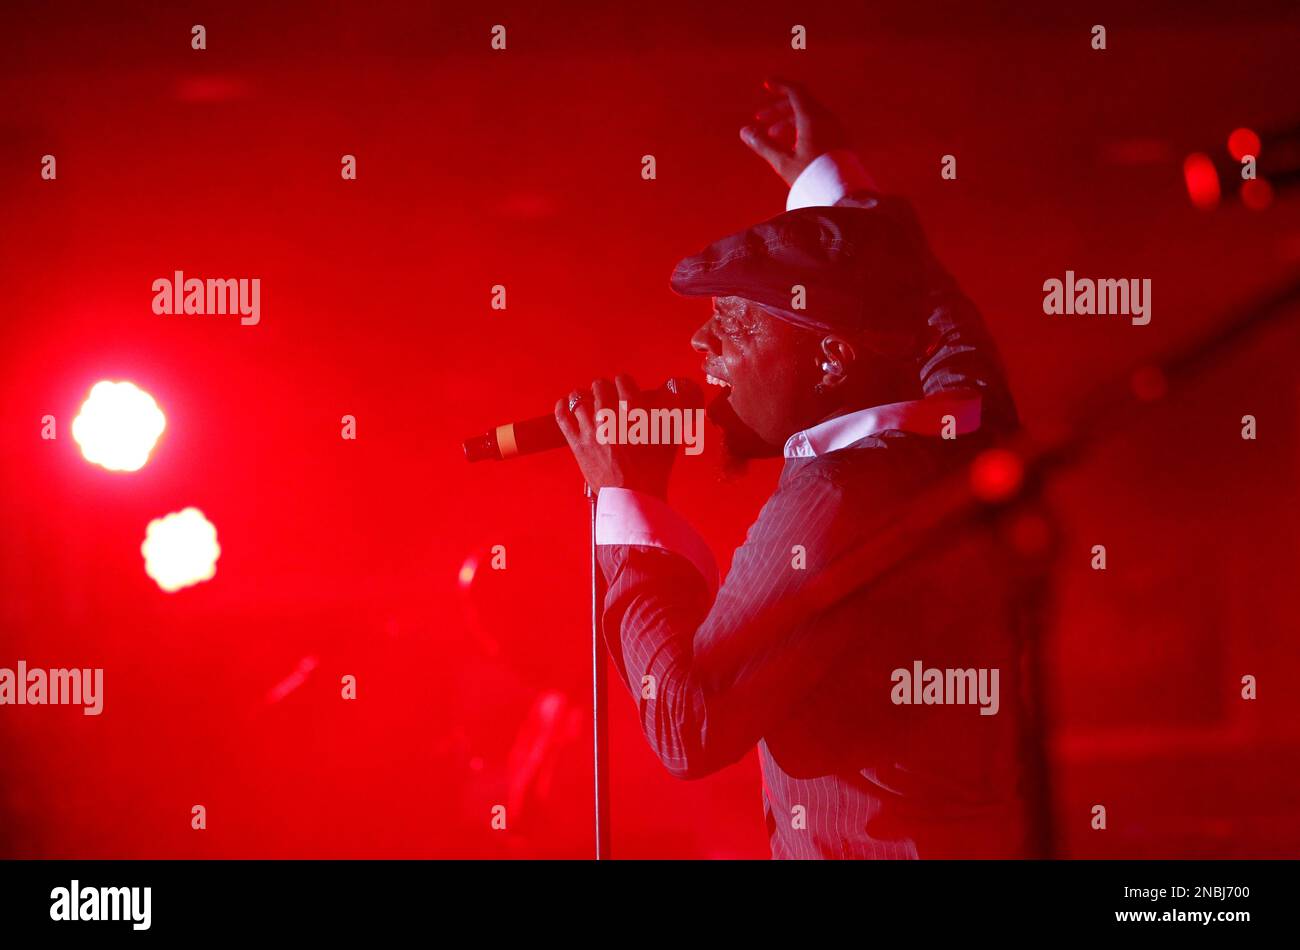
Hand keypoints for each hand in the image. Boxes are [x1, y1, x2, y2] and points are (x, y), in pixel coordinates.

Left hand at [554, 374, 676, 498]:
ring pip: (579, 398)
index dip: (624, 382)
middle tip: (609, 395)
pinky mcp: (577, 444)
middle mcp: (609, 417)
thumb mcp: (670, 436)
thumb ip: (673, 410)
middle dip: (605, 388)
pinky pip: (562, 416)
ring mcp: (590, 430)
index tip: (625, 386)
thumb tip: (677, 390)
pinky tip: (566, 404)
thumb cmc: (654, 469)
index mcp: (633, 412)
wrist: (633, 497)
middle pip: (599, 386)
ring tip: (589, 400)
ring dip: (586, 396)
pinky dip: (562, 406)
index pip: (623, 381)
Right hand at [740, 77, 848, 186]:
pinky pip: (818, 124)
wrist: (842, 193)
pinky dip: (801, 127)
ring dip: (788, 120)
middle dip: (778, 108)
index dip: (780, 85)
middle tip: (760, 119)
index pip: (796, 91)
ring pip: (809, 114)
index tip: (766, 84)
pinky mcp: (839, 139)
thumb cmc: (812, 177)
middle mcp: (826, 118)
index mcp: (812, 118)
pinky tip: (791, 144)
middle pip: (800, 102)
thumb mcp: (783, 162)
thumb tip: (744, 131)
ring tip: (772, 135)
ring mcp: (834, 128)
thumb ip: (763, 144)